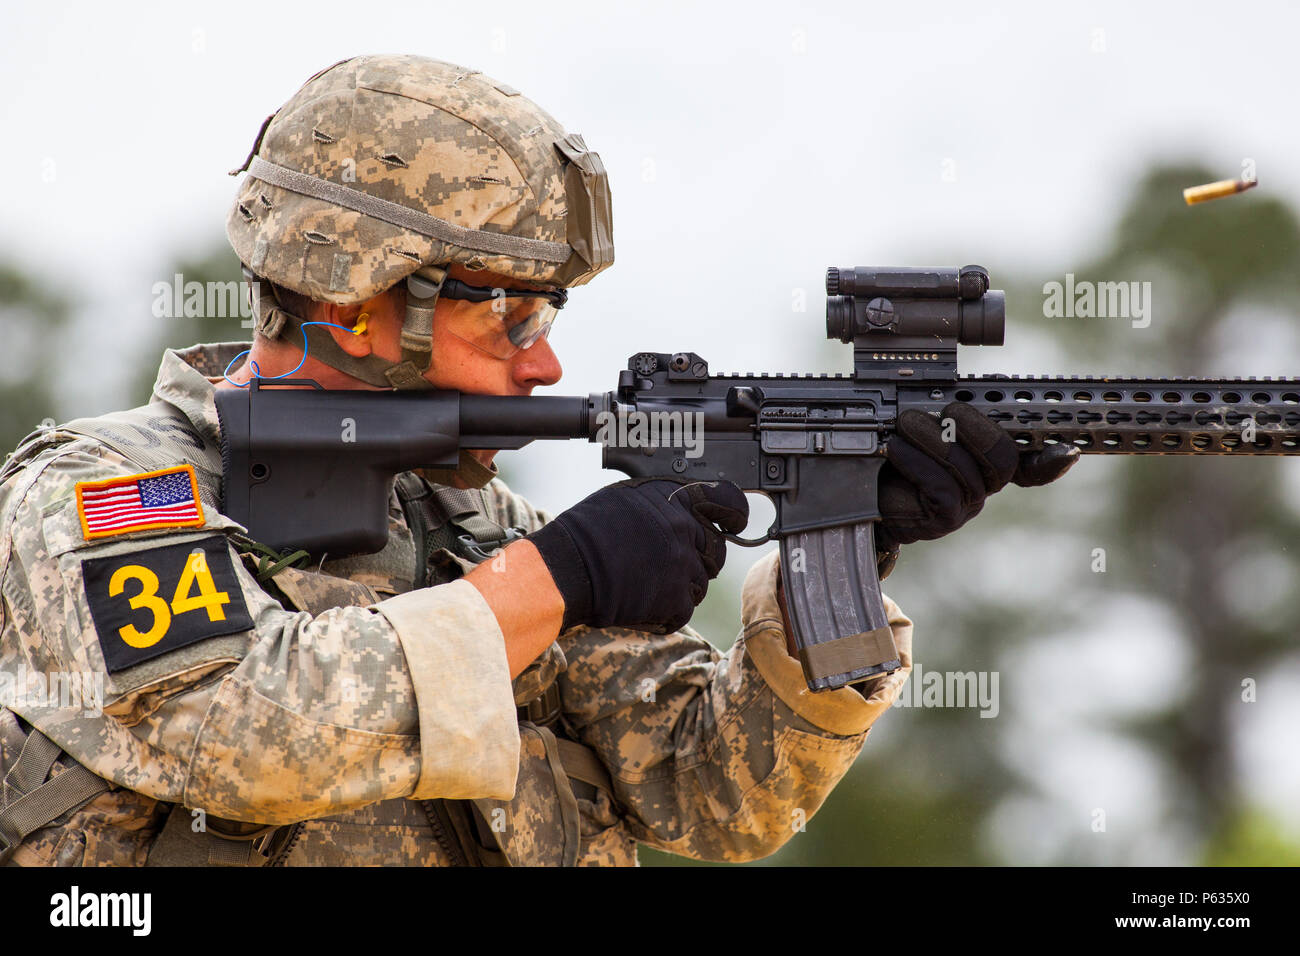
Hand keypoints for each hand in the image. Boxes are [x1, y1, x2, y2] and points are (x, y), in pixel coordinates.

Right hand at [527, 478, 748, 632]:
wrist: (567, 567)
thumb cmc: (587, 531)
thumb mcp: (627, 498)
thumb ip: (663, 503)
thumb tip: (682, 511)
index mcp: (676, 499)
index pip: (726, 501)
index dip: (734, 515)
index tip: (734, 523)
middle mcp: (685, 527)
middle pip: (715, 550)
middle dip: (698, 560)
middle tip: (668, 566)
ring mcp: (683, 563)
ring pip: (701, 583)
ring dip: (681, 588)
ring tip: (647, 586)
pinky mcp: (676, 596)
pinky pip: (685, 609)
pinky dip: (666, 612)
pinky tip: (643, 606)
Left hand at [875, 402, 1078, 550]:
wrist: (853, 488)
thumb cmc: (888, 449)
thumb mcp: (917, 421)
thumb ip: (946, 410)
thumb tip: (969, 395)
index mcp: (985, 456)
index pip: (1031, 459)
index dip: (1052, 459)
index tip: (1071, 450)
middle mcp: (984, 481)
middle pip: (1002, 455)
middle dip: (973, 426)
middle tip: (943, 411)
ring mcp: (967, 504)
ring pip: (966, 469)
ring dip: (930, 438)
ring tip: (903, 423)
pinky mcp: (944, 519)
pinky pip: (942, 488)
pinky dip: (915, 462)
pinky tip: (894, 450)